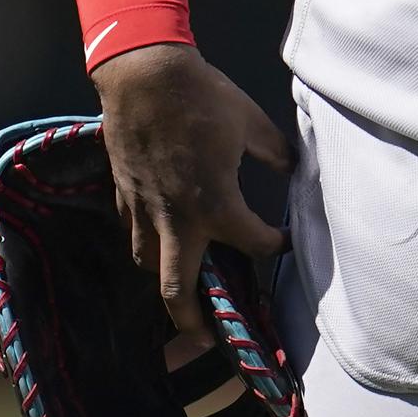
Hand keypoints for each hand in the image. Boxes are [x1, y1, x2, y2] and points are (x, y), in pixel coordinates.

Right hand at [90, 43, 291, 332]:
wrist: (142, 76)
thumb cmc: (202, 97)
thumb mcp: (252, 124)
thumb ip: (276, 153)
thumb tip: (294, 167)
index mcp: (216, 205)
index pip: (252, 244)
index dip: (274, 246)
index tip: (284, 241)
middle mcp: (177, 220)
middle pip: (178, 291)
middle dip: (193, 323)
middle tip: (207, 340)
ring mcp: (145, 210)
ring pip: (149, 265)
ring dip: (167, 281)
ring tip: (184, 288)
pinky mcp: (124, 195)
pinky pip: (133, 234)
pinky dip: (146, 245)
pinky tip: (159, 239)